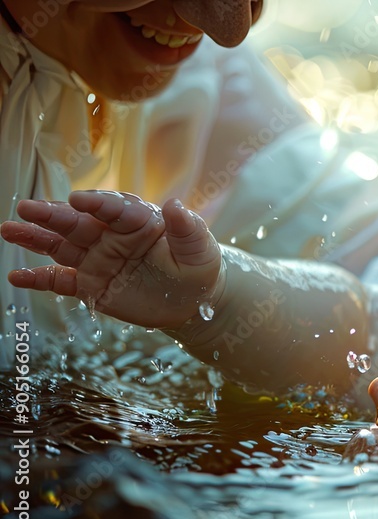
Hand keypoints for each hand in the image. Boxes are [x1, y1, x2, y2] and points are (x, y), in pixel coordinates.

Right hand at [0, 191, 221, 328]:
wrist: (193, 301)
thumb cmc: (198, 268)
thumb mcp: (200, 249)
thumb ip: (187, 228)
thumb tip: (175, 204)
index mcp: (138, 222)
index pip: (115, 209)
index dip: (98, 204)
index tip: (79, 199)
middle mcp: (111, 236)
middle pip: (78, 222)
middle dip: (53, 214)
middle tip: (27, 208)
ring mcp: (97, 259)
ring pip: (61, 245)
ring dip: (35, 237)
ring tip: (9, 228)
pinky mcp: (89, 284)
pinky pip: (59, 281)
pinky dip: (38, 279)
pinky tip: (16, 277)